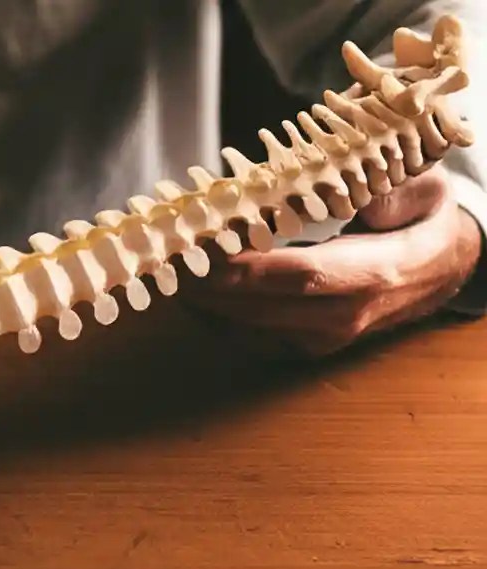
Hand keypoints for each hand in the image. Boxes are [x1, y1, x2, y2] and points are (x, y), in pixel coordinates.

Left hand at [182, 166, 482, 355]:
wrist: (440, 270)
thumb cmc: (423, 219)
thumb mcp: (425, 187)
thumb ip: (393, 188)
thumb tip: (348, 192)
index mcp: (373, 272)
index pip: (298, 275)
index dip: (244, 266)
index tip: (202, 246)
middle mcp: (343, 314)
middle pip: (259, 305)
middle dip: (205, 282)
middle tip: (164, 253)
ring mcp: (321, 338)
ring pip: (244, 327)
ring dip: (199, 301)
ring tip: (165, 267)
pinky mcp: (303, 347)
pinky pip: (245, 339)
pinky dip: (211, 316)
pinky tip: (188, 289)